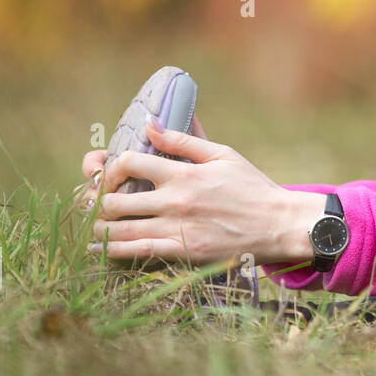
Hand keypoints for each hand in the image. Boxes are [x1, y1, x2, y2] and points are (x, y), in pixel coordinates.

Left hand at [88, 117, 308, 266]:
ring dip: (99, 229)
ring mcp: (178, 229)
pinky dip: (112, 252)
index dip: (110, 167)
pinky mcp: (184, 252)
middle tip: (97, 204)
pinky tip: (100, 249)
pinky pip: (137, 253)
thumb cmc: (252, 187)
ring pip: (120, 230)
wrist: (279, 223)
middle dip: (99, 201)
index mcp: (185, 173)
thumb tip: (149, 122)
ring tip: (95, 227)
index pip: (130, 162)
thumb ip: (183, 140)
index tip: (110, 174)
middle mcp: (177, 200)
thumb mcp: (223, 154)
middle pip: (116, 200)